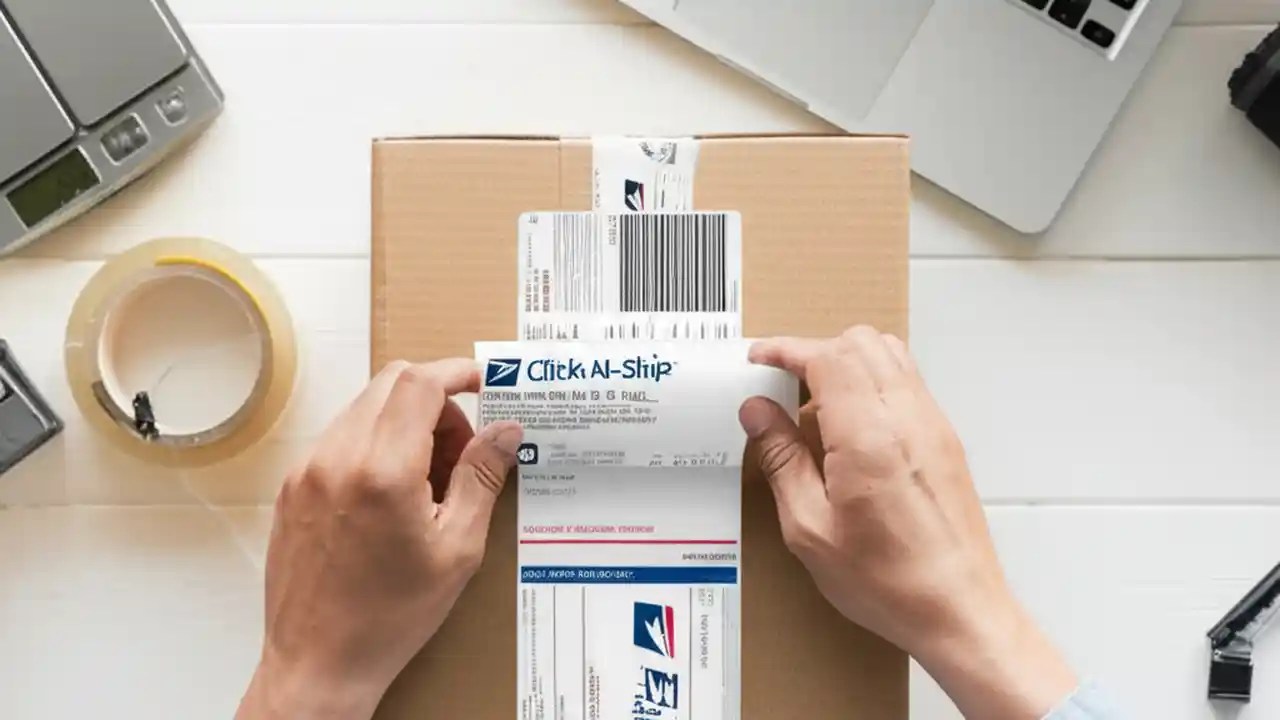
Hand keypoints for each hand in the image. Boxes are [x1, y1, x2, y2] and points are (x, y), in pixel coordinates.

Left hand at [237, 360, 522, 719]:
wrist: (318, 662)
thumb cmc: (392, 615)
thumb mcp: (457, 548)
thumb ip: (482, 477)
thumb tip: (506, 429)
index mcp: (383, 470)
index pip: (420, 383)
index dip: (457, 373)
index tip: (485, 384)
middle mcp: (337, 457)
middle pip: (391, 385)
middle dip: (437, 402)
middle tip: (462, 452)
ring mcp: (307, 469)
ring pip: (365, 408)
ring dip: (406, 423)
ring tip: (430, 482)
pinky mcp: (292, 486)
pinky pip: (341, 438)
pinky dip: (376, 444)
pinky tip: (394, 496)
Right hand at [740, 327, 1075, 719]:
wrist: (959, 610)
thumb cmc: (885, 580)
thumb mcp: (810, 527)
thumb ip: (781, 459)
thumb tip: (757, 411)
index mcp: (868, 435)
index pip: (827, 357)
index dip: (787, 349)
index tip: (758, 359)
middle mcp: (908, 416)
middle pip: (861, 343)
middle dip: (815, 352)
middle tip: (781, 386)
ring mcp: (933, 424)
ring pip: (888, 355)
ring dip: (846, 364)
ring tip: (813, 408)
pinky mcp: (945, 440)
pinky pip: (906, 384)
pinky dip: (871, 384)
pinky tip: (849, 431)